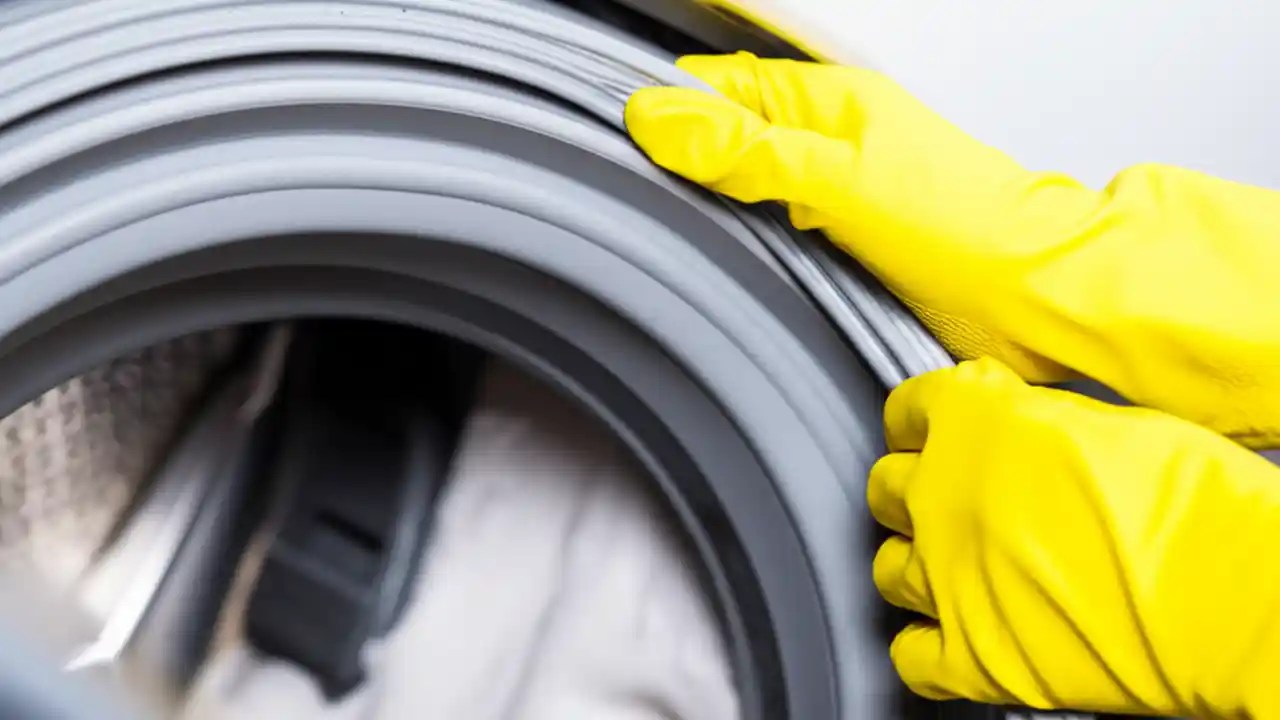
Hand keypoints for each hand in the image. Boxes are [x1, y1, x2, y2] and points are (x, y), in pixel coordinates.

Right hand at [626, 52, 1279, 445]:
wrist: (1034, 296)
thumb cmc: (965, 226)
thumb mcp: (840, 179)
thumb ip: (749, 151)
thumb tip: (657, 118)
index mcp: (828, 100)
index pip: (718, 84)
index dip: (663, 104)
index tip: (606, 134)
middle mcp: (825, 138)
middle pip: (724, 130)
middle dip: (672, 153)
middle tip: (612, 183)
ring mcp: (832, 189)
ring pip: (742, 180)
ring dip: (701, 198)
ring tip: (643, 218)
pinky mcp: (841, 240)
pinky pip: (768, 226)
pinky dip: (735, 236)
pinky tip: (708, 254)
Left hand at [869, 357, 1279, 715]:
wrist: (1224, 595)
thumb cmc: (1189, 499)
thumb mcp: (1105, 420)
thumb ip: (1035, 425)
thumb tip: (1027, 438)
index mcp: (971, 420)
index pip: (909, 409)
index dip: (923, 421)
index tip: (934, 430)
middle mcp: (939, 495)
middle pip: (886, 488)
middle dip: (914, 492)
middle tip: (951, 502)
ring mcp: (945, 579)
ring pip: (888, 569)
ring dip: (916, 566)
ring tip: (954, 570)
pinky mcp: (968, 656)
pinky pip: (910, 656)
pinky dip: (924, 649)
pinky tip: (951, 638)